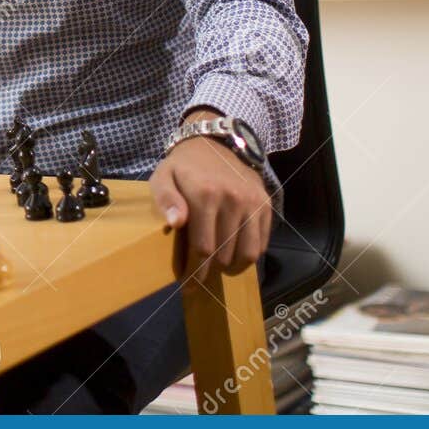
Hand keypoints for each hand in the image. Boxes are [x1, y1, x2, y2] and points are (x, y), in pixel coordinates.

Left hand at [149, 118, 272, 282]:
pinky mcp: (265, 205)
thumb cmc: (183, 166)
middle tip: (200, 275)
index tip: (188, 285)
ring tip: (218, 267)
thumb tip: (175, 223)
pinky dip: (250, 255)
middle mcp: (233, 200)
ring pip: (247, 254)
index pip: (203, 248)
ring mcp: (252, 203)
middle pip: (224, 255)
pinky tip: (234, 254)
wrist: (214, 143)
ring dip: (232, 267)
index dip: (196, 271)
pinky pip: (262, 243)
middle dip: (211, 270)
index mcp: (205, 195)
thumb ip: (165, 199)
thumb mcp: (163, 177)